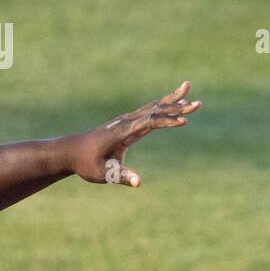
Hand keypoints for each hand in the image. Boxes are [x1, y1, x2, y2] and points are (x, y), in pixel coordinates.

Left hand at [65, 82, 200, 186]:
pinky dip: (162, 105)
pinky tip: (174, 101)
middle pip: (155, 110)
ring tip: (189, 88)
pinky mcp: (127, 123)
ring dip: (172, 99)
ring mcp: (127, 120)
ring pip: (153, 106)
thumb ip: (121, 176)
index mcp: (121, 132)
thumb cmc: (86, 164)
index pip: (149, 122)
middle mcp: (126, 122)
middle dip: (177, 107)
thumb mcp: (103, 174)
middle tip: (198, 103)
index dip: (166, 121)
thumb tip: (138, 182)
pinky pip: (148, 111)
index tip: (184, 121)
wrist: (71, 151)